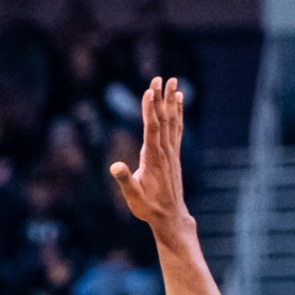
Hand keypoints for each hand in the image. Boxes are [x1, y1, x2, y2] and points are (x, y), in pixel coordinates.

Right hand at [109, 78, 191, 237]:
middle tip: (160, 78)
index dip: (149, 109)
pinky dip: (178, 113)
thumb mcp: (133, 196)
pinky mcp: (174, 154)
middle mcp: (165, 151)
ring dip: (171, 101)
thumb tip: (115, 166)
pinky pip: (177, 128)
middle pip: (163, 119)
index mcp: (153, 158)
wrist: (170, 216)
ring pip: (172, 121)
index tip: (149, 91)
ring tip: (173, 82)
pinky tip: (179, 101)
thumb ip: (125, 180)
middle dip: (161, 98)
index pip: (151, 128)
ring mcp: (172, 151)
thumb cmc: (148, 207)